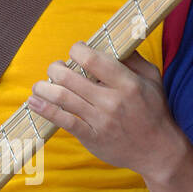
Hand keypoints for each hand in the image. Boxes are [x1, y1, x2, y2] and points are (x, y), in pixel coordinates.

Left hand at [28, 40, 187, 180]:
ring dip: (44, 88)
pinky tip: (33, 102)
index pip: (92, 59)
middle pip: (70, 77)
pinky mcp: (92, 137)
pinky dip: (44, 110)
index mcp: (127, 83)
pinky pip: (63, 121)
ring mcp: (100, 120)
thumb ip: (133, 58)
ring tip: (39, 85)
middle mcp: (112, 101)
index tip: (75, 51)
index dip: (77, 50)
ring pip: (62, 98)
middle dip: (55, 68)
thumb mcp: (152, 79)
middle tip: (55, 69)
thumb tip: (113, 39)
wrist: (159, 151)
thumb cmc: (155, 111)